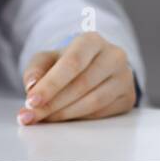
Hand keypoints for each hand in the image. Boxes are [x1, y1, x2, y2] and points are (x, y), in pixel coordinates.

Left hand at [17, 33, 136, 123]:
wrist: (92, 67)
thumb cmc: (67, 63)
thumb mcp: (46, 60)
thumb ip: (35, 70)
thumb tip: (31, 86)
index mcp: (92, 41)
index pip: (72, 63)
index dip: (51, 85)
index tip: (31, 101)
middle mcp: (114, 56)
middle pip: (82, 84)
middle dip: (53, 104)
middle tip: (32, 115)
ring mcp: (124, 77)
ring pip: (93, 102)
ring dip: (65, 114)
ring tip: (44, 118)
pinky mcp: (128, 97)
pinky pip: (101, 113)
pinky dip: (78, 118)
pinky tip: (62, 119)